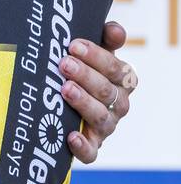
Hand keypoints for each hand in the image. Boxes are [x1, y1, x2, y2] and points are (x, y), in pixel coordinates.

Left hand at [58, 20, 138, 163]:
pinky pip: (92, 152)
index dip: (97, 56)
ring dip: (83, 103)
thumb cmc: (80, 71)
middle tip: (64, 63)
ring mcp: (105, 126)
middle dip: (85, 76)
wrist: (62, 102)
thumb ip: (104, 39)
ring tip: (65, 89)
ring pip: (100, 117)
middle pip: (106, 91)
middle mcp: (118, 104)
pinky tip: (70, 136)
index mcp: (121, 81)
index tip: (73, 45)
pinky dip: (83, 146)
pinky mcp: (92, 146)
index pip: (116, 68)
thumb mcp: (90, 53)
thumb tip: (114, 30)